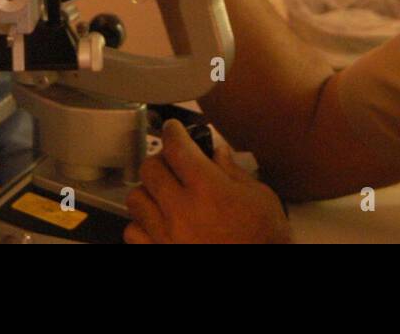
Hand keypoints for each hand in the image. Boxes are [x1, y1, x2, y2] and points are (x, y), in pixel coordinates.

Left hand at [124, 119, 292, 243]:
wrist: (262, 271)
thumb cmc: (266, 239)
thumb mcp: (260, 198)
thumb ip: (233, 172)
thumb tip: (217, 153)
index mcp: (209, 190)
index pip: (177, 147)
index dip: (173, 131)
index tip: (174, 129)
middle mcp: (181, 212)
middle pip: (150, 169)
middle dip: (161, 159)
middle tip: (174, 163)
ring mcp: (166, 237)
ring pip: (136, 199)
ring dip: (149, 191)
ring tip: (165, 194)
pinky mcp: (159, 253)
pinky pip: (133, 232)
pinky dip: (142, 223)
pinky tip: (159, 223)